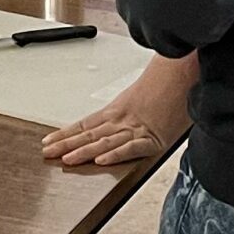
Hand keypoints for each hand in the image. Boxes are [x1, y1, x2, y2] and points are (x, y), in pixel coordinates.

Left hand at [41, 54, 194, 167]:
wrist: (186, 72)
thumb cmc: (168, 82)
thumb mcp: (143, 98)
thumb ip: (131, 111)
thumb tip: (123, 120)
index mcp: (118, 109)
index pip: (85, 124)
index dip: (66, 133)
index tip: (49, 141)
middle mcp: (123, 118)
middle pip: (89, 133)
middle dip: (66, 144)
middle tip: (47, 153)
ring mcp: (137, 128)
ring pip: (105, 142)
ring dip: (84, 151)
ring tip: (66, 159)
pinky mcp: (154, 137)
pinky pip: (132, 147)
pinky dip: (116, 154)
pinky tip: (101, 160)